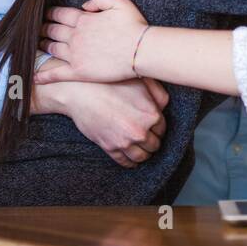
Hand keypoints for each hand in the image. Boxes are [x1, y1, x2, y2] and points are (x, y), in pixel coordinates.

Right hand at [35, 71, 168, 167]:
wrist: (81, 92)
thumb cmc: (110, 83)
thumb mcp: (139, 82)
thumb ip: (158, 94)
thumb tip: (165, 106)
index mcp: (151, 114)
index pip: (162, 128)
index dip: (157, 127)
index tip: (153, 127)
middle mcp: (141, 131)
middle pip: (155, 145)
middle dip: (152, 141)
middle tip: (148, 139)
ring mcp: (125, 141)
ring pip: (142, 157)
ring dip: (144, 154)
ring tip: (142, 150)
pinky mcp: (110, 148)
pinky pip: (125, 162)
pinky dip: (130, 163)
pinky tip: (131, 160)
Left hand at [38, 0, 149, 83]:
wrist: (140, 51)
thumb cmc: (134, 26)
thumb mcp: (120, 2)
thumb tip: (84, 5)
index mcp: (83, 19)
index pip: (60, 14)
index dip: (51, 13)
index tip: (46, 14)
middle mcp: (75, 36)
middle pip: (53, 30)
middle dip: (43, 28)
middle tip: (38, 28)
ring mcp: (75, 55)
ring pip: (52, 49)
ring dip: (43, 45)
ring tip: (38, 45)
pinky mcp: (79, 72)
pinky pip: (56, 73)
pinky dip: (43, 75)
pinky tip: (34, 76)